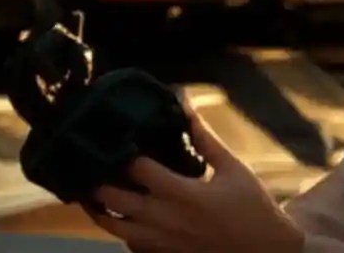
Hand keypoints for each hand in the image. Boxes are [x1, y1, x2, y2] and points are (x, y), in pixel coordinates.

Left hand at [85, 99, 305, 252]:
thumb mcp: (233, 169)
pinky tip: (120, 215)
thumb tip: (185, 105)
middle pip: (115, 199)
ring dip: (100, 208)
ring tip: (92, 189)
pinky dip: (119, 229)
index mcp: (184, 195)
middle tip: (91, 161)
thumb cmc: (252, 208)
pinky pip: (129, 244)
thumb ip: (205, 139)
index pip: (137, 169)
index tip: (113, 135)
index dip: (121, 150)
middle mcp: (167, 221)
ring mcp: (162, 243)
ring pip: (114, 227)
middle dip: (99, 179)